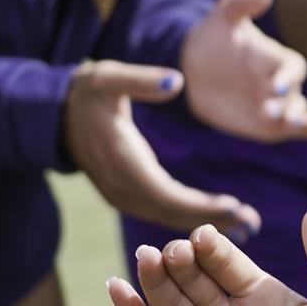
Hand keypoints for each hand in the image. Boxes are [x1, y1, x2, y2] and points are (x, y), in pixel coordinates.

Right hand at [64, 60, 259, 232]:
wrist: (53, 115)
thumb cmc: (86, 92)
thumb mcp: (109, 77)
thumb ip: (142, 79)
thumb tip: (176, 81)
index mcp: (122, 163)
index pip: (167, 195)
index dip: (201, 206)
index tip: (237, 208)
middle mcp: (120, 188)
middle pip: (171, 214)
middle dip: (211, 222)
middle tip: (252, 226)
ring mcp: (120, 195)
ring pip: (166, 217)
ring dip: (203, 223)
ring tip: (244, 227)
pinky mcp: (123, 195)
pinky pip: (159, 212)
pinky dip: (187, 216)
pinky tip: (214, 218)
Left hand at [182, 0, 306, 141]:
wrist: (195, 68)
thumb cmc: (214, 37)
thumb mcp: (222, 17)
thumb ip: (241, 4)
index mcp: (276, 58)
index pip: (292, 68)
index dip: (287, 77)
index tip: (275, 87)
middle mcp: (281, 82)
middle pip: (294, 95)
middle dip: (288, 105)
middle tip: (273, 112)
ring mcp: (277, 105)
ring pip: (296, 113)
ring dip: (296, 119)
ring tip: (289, 124)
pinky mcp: (269, 125)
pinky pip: (295, 129)